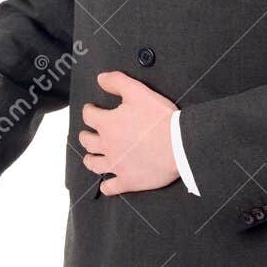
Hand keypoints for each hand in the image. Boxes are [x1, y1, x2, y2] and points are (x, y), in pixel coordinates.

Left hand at [78, 71, 180, 193]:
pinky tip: (106, 185)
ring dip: (90, 159)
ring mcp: (116, 165)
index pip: (88, 115)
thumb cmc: (160, 118)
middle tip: (89, 132)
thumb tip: (100, 78)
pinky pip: (111, 188)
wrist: (180, 145)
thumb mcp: (138, 92)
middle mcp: (107, 145)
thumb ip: (117, 82)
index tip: (92, 108)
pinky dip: (106, 187)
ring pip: (94, 164)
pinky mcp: (128, 181)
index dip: (89, 110)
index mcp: (107, 124)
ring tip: (91, 157)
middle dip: (86, 135)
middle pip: (87, 141)